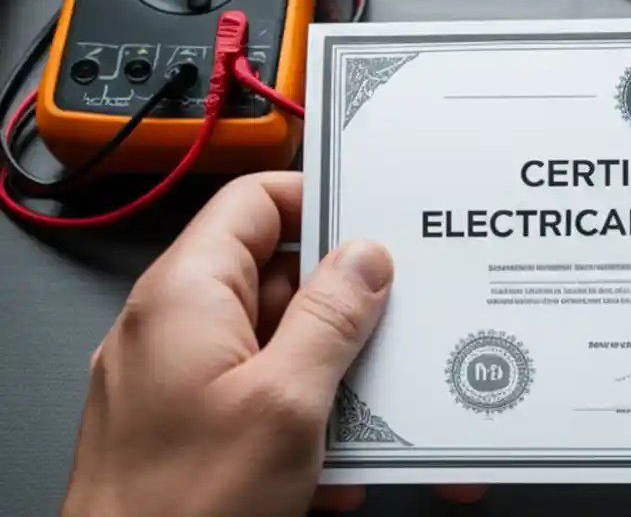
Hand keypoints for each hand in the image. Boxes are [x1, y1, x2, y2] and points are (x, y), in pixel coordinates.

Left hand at [61, 172, 484, 515]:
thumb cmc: (182, 508)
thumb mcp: (286, 402)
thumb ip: (331, 318)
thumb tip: (365, 258)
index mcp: (186, 294)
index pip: (255, 201)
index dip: (320, 202)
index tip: (378, 227)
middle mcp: (177, 325)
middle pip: (277, 275)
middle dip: (345, 303)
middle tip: (397, 323)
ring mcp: (183, 377)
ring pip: (280, 340)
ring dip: (336, 369)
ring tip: (375, 403)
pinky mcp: (195, 424)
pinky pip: (264, 393)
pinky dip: (309, 415)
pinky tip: (339, 457)